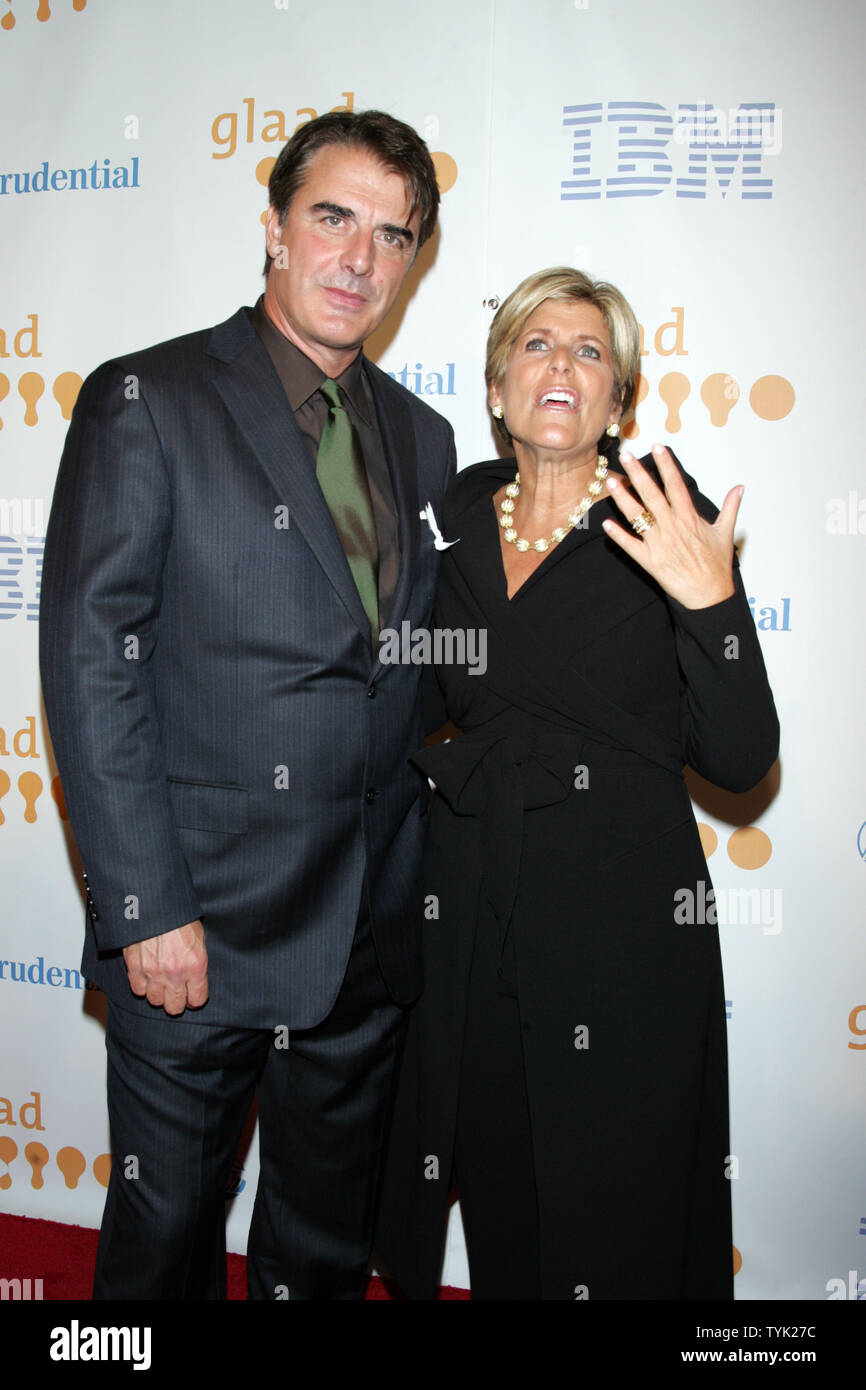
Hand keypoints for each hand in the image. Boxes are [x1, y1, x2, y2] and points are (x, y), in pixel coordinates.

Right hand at [123, 920, 208, 1015]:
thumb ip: (197, 960)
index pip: (197, 1000)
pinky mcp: (135, 967)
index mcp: (195, 965)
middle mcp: (175, 973)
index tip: (192, 996)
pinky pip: (138, 989)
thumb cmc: (179, 917)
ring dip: (158, 994)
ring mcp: (153, 972)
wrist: (155, 903)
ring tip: (160, 983)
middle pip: (174, 1007)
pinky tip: (147, 976)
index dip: (195, 999)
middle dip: (177, 1002)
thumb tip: (196, 976)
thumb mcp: (199, 937)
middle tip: (176, 994)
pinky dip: (142, 985)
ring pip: (155, 1001)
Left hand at [602, 445, 740, 608]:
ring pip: (638, 517)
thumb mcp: (726, 533)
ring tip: (611, 483)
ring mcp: (660, 545)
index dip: (666, 465)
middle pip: (652, 495)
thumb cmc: (717, 565)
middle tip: (625, 457)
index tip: (657, 447)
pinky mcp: (650, 562)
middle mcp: (673, 528)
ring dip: (623, 499)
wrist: (709, 596)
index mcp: (690, 518)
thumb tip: (740, 487)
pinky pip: (631, 546)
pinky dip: (619, 536)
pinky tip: (606, 524)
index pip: (676, 485)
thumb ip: (731, 507)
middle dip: (638, 474)